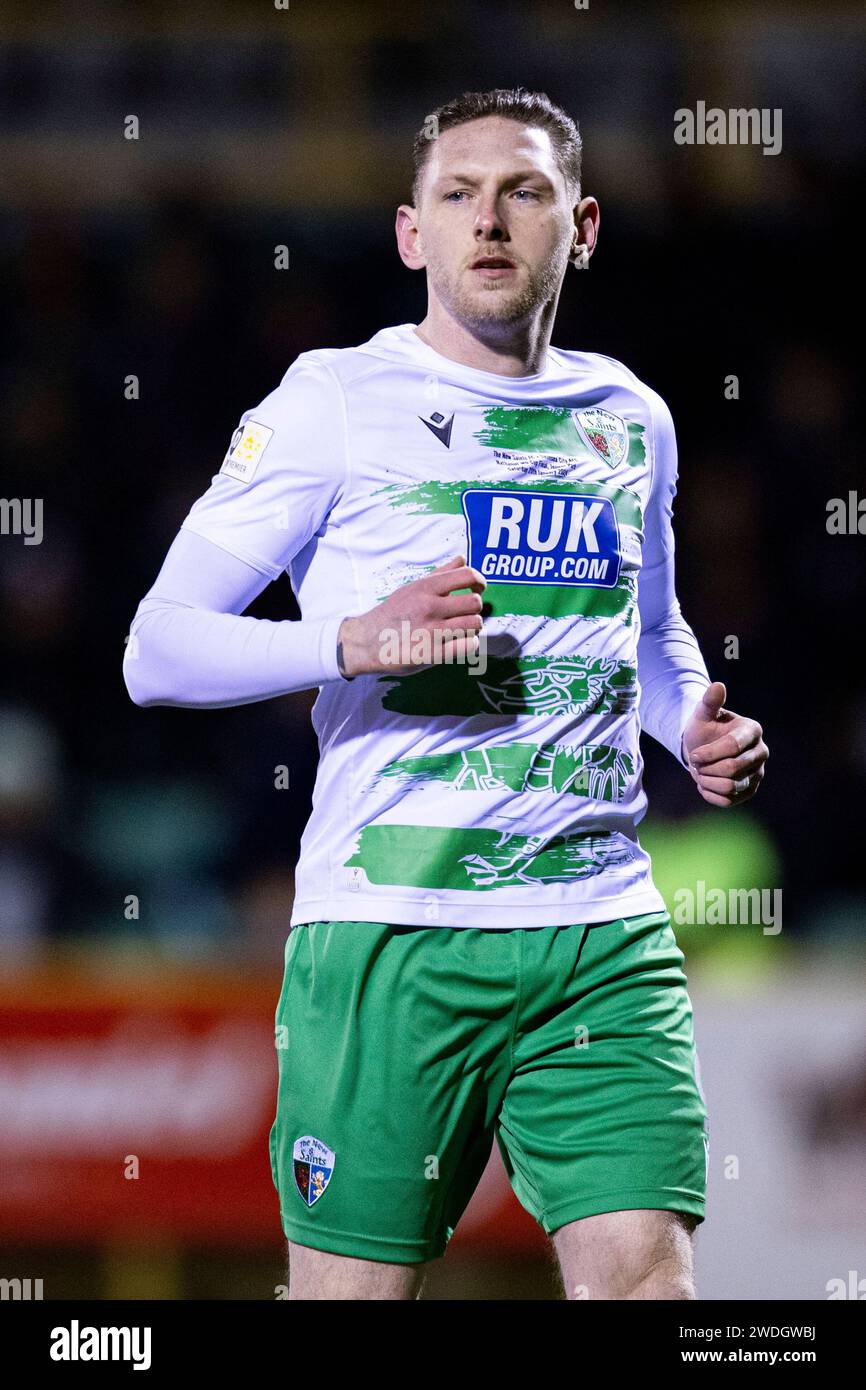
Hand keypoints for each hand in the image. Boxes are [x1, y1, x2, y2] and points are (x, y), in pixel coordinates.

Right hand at [338, 554, 485, 677]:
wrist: (365, 642)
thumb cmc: (391, 614)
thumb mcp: (411, 588)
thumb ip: (439, 574)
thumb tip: (462, 559)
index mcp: (425, 588)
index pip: (467, 575)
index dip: (480, 581)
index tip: (478, 589)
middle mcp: (429, 607)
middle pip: (475, 602)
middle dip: (475, 608)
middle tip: (466, 613)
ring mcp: (431, 631)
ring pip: (474, 624)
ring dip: (473, 627)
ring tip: (463, 629)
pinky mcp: (432, 654)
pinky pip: (468, 646)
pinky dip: (469, 644)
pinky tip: (460, 642)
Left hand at [682, 681, 767, 807]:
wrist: (704, 749)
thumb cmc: (704, 729)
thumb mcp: (702, 714)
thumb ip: (709, 701)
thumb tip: (717, 685)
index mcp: (752, 730)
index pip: (732, 747)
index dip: (709, 753)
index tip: (694, 755)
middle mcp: (761, 752)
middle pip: (733, 769)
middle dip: (707, 768)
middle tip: (695, 764)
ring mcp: (758, 773)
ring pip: (731, 787)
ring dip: (708, 782)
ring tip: (700, 773)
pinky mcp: (751, 790)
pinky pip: (730, 801)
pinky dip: (711, 795)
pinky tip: (705, 784)